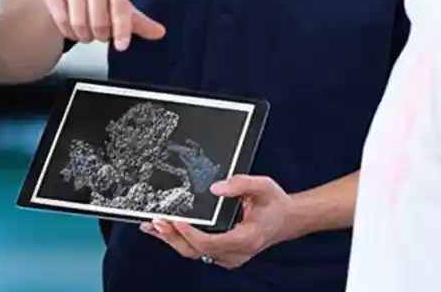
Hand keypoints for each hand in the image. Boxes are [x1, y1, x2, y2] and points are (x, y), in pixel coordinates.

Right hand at [41, 0, 165, 49]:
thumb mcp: (120, 8)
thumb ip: (138, 23)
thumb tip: (160, 32)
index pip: (121, 10)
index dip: (122, 31)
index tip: (121, 46)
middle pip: (99, 20)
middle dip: (100, 35)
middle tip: (100, 36)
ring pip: (79, 22)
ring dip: (83, 36)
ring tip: (86, 32)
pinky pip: (61, 19)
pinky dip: (67, 31)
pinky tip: (72, 28)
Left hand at [140, 176, 295, 269]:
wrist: (287, 219)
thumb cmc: (274, 203)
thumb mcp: (263, 185)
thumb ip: (240, 184)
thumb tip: (216, 188)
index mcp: (246, 239)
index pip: (211, 243)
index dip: (191, 234)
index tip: (176, 221)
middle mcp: (236, 252)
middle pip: (197, 251)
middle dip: (173, 237)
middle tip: (156, 223)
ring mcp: (229, 256)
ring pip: (195, 253)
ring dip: (172, 240)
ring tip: (152, 226)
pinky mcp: (223, 253)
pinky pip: (198, 251)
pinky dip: (181, 240)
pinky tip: (167, 230)